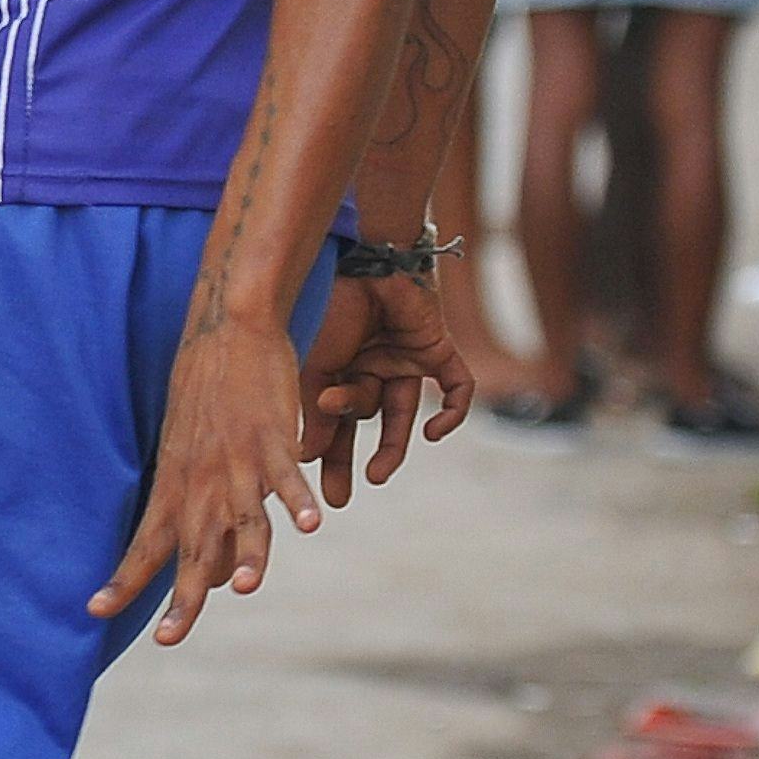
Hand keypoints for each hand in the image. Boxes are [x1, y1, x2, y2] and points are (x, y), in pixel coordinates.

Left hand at [91, 315, 321, 647]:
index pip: (144, 545)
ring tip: (248, 588)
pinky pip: (285, 477)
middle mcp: (201, 482)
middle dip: (181, 599)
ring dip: (247, 555)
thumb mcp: (188, 458)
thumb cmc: (207, 398)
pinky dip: (298, 500)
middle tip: (167, 640)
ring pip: (242, 520)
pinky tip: (311, 523)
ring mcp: (237, 462)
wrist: (227, 332)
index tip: (94, 611)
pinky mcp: (271, 440)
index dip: (122, 580)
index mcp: (175, 486)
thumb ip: (200, 518)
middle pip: (192, 551)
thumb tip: (212, 575)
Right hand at [304, 271, 473, 502]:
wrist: (369, 261)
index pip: (333, 418)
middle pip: (366, 423)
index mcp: (341, 365)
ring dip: (392, 444)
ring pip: (402, 411)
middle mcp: (372, 366)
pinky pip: (455, 388)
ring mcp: (405, 359)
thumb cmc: (334, 306)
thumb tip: (303, 458)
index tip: (312, 485)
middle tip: (340, 497)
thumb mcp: (316, 366)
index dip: (325, 451)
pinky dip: (451, 414)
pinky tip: (431, 436)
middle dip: (352, 459)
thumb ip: (317, 412)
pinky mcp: (437, 349)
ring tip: (378, 473)